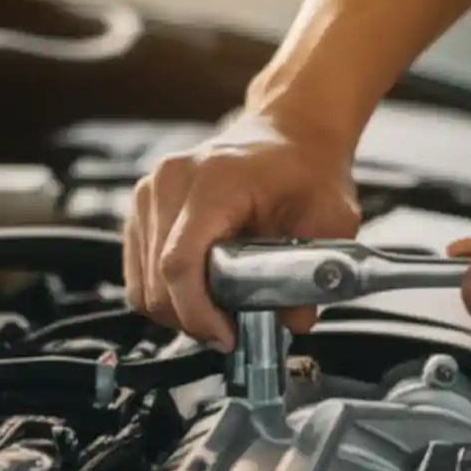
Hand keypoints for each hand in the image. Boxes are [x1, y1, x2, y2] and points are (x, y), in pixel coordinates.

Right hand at [123, 112, 360, 350]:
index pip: (179, 263)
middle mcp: (170, 182)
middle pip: (156, 280)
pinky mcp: (143, 205)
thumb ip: (315, 273)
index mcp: (214, 182)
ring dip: (177, 310)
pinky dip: (164, 293)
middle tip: (231, 332)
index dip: (198, 314)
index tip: (228, 337)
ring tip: (217, 313)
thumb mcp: (331, 219)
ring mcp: (150, 191)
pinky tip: (200, 294)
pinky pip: (138, 269)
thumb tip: (293, 323)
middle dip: (192, 320)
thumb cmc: (307, 169)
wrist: (289, 133)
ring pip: (142, 282)